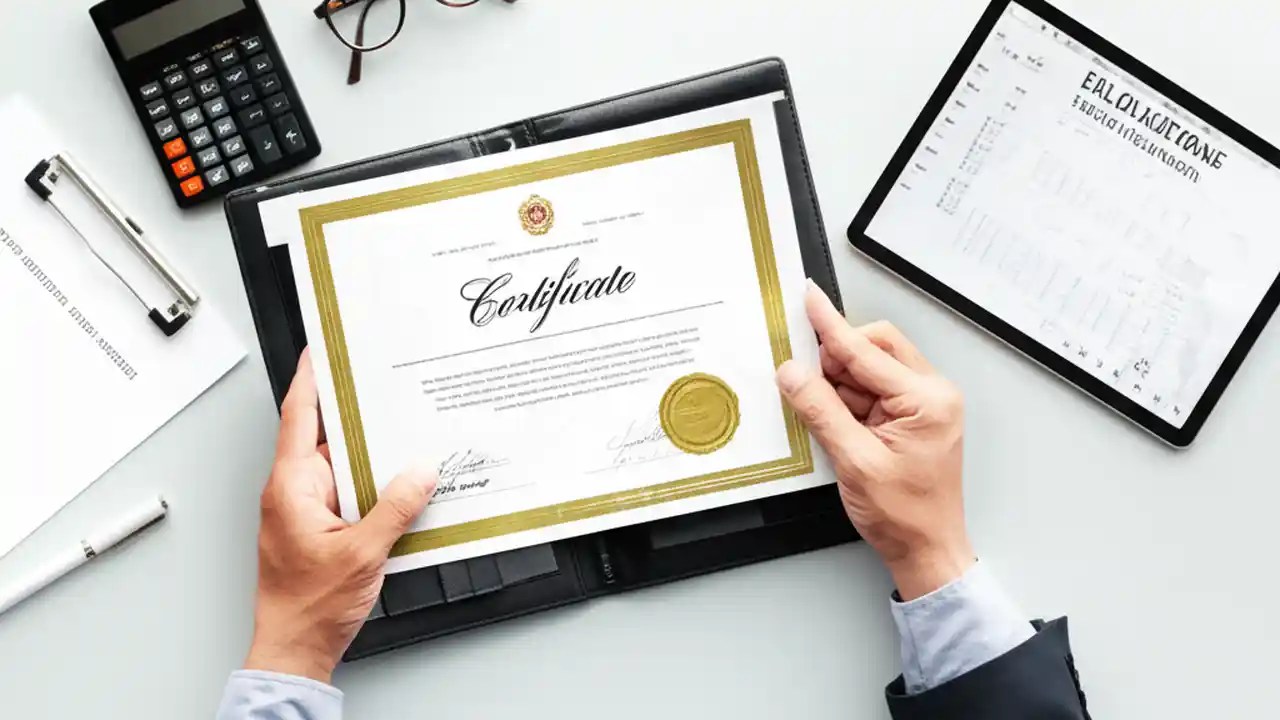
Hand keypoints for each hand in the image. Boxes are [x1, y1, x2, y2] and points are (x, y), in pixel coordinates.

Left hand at [245, 348, 437, 682]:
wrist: (294, 649)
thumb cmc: (307, 608)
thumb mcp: (363, 553)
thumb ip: (395, 507)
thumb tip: (419, 472)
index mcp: (290, 487)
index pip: (299, 416)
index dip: (311, 378)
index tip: (323, 349)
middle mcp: (293, 492)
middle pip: (326, 438)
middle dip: (356, 416)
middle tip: (383, 388)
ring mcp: (304, 511)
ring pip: (341, 468)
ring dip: (369, 458)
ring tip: (403, 443)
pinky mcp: (318, 528)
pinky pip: (348, 494)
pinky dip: (371, 487)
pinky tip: (398, 490)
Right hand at [776, 281, 972, 600]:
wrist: (927, 550)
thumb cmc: (906, 515)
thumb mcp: (854, 461)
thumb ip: (820, 411)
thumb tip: (793, 373)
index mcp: (927, 399)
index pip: (866, 351)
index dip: (830, 326)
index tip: (809, 299)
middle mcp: (931, 394)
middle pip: (873, 350)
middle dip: (835, 361)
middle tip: (803, 379)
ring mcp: (923, 405)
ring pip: (868, 371)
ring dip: (839, 387)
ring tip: (828, 423)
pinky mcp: (911, 418)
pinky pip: (872, 392)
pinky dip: (847, 403)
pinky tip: (835, 424)